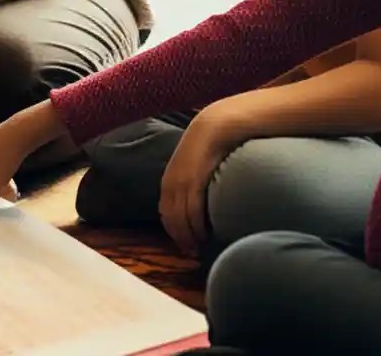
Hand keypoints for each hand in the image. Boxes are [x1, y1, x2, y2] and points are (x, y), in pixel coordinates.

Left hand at [158, 105, 240, 255]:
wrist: (214, 126)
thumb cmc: (208, 146)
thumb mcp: (195, 166)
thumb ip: (194, 183)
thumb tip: (201, 199)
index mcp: (168, 181)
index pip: (166, 213)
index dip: (174, 231)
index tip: (184, 244)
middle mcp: (171, 184)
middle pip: (171, 220)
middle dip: (180, 239)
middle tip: (191, 253)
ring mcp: (181, 183)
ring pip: (181, 219)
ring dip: (189, 237)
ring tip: (199, 249)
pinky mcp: (194, 182)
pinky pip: (193, 210)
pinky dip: (197, 226)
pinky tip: (204, 235)